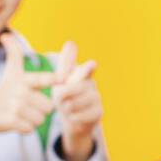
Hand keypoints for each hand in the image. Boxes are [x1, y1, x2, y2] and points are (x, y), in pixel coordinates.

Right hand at [0, 32, 56, 134]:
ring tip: (21, 114)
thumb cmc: (5, 91)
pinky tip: (16, 122)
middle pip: (49, 107)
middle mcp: (20, 91)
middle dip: (41, 111)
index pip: (44, 78)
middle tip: (28, 107)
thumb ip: (14, 54)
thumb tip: (5, 35)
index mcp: (24, 79)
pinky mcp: (11, 120)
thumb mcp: (11, 72)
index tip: (63, 79)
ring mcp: (15, 106)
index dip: (55, 79)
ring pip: (41, 120)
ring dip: (33, 120)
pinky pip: (30, 129)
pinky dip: (25, 128)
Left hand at [50, 40, 101, 160]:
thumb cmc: (65, 96)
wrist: (74, 119)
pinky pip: (79, 115)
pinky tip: (75, 116)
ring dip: (66, 108)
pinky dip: (72, 117)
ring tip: (69, 108)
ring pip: (74, 104)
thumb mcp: (60, 80)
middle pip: (72, 90)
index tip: (92, 64)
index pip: (87, 70)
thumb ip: (65, 65)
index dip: (88, 67)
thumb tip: (71, 42)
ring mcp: (98, 98)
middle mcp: (93, 84)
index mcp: (84, 74)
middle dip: (62, 96)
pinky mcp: (99, 112)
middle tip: (61, 99)